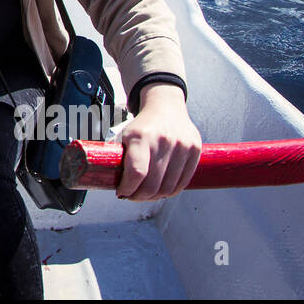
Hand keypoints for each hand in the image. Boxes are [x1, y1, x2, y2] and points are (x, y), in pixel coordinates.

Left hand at [117, 84, 200, 200]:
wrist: (165, 106)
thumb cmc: (142, 126)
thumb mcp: (125, 136)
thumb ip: (120, 158)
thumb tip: (109, 182)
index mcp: (141, 136)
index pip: (136, 172)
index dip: (128, 188)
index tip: (121, 192)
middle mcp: (163, 140)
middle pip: (152, 184)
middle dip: (139, 196)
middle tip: (132, 196)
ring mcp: (182, 145)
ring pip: (168, 187)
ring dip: (155, 197)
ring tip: (146, 195)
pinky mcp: (195, 150)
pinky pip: (183, 182)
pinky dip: (170, 191)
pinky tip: (161, 191)